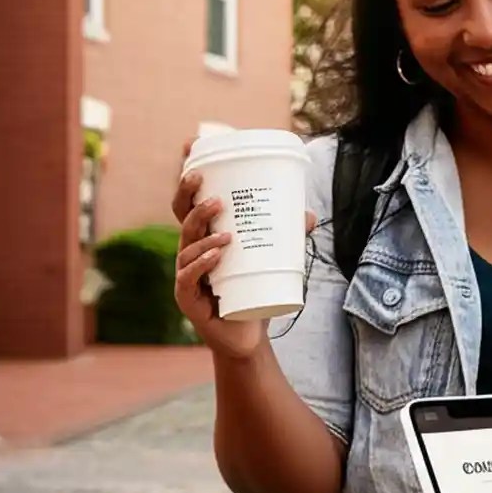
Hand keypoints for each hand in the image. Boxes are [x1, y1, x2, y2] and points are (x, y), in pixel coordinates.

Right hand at [172, 137, 316, 358]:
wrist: (247, 338)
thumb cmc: (254, 295)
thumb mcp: (273, 263)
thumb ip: (288, 239)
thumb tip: (308, 215)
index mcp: (203, 240)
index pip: (188, 206)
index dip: (186, 183)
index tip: (190, 154)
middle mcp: (190, 254)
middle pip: (182, 221)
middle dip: (192, 203)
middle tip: (213, 193)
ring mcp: (186, 276)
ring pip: (186, 248)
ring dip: (204, 236)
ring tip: (227, 233)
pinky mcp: (188, 300)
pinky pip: (188, 278)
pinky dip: (200, 265)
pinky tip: (215, 257)